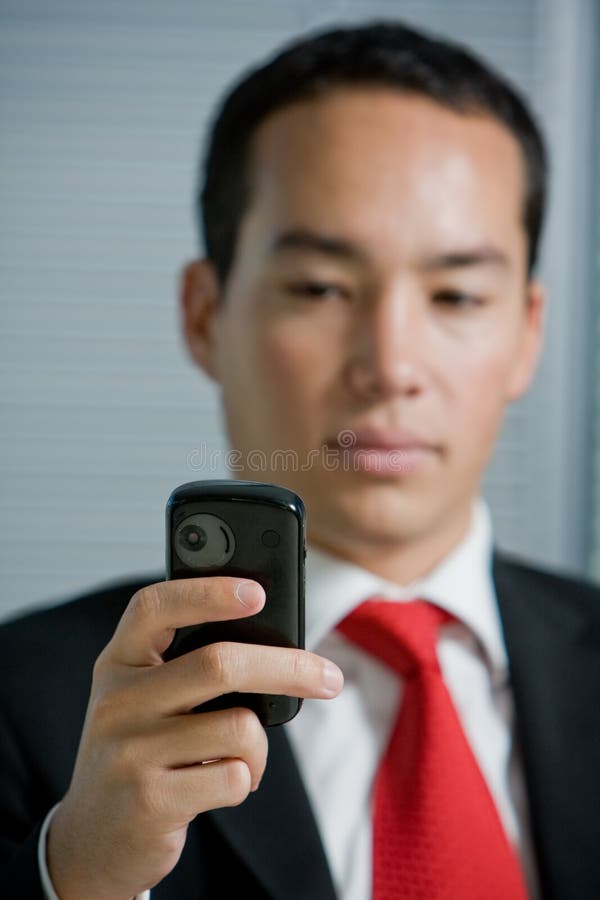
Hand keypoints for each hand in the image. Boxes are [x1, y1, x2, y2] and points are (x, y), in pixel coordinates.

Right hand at [46, 577, 342, 899]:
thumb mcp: (144, 700)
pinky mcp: (150, 800)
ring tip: (238, 760)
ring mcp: (129, 751)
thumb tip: (275, 648)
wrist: (94, 840)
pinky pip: (234, 777)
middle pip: (219, 664)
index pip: (155, 607)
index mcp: (119, 662)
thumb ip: (187, 667)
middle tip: (329, 678)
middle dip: (287, 668)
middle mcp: (117, 701)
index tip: (257, 592)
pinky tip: (217, 787)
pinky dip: (245, 781)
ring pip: (239, 727)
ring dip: (258, 748)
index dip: (207, 592)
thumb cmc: (140, 753)